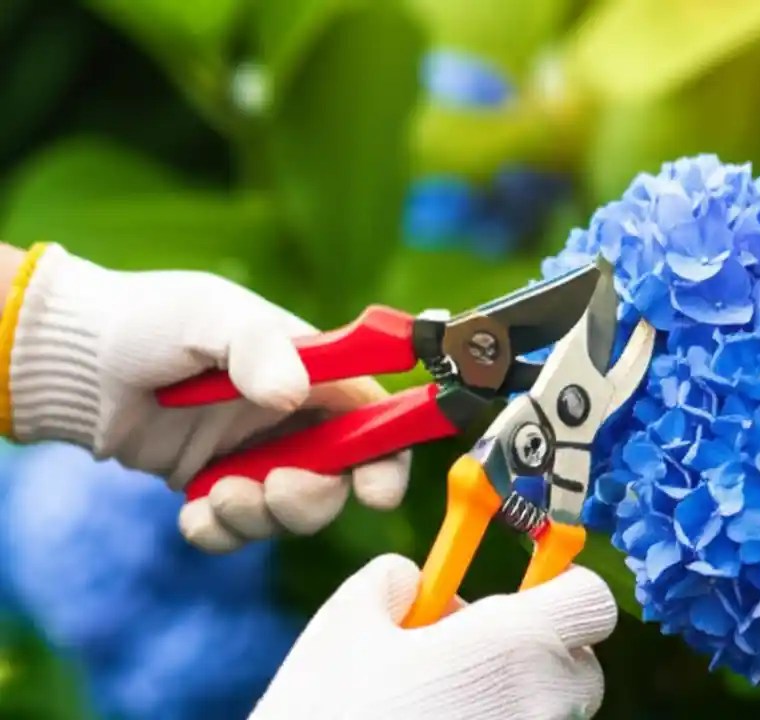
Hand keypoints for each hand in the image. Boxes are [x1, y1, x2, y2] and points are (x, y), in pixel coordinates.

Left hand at [7, 244, 410, 551]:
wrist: (75, 363)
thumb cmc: (149, 320)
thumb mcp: (209, 316)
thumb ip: (259, 348)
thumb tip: (294, 396)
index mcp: (313, 373)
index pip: (376, 418)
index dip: (390, 457)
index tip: (376, 492)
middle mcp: (294, 418)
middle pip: (340, 480)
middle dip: (312, 498)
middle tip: (274, 488)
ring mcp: (255, 456)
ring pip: (289, 514)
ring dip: (259, 516)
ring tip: (214, 493)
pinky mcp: (215, 486)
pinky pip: (235, 531)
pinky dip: (218, 531)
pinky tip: (190, 510)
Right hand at [251, 556, 615, 719]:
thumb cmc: (327, 712)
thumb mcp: (348, 622)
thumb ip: (397, 579)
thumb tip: (416, 579)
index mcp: (517, 646)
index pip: (591, 599)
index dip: (561, 588)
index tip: (524, 594)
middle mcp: (544, 704)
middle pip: (580, 666)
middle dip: (537, 654)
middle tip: (468, 656)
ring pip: (550, 713)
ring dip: (513, 699)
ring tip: (442, 704)